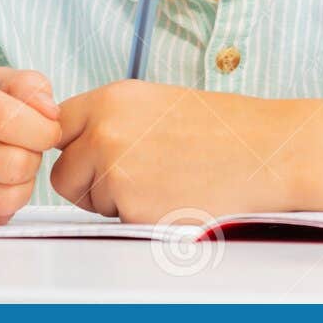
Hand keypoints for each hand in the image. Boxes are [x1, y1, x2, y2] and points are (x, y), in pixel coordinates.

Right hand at [0, 67, 61, 224]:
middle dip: (32, 160)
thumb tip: (52, 112)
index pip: (11, 119)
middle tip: (23, 150)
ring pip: (5, 200)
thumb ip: (28, 86)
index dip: (44, 130)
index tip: (46, 130)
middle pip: (14, 165)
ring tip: (9, 171)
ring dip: (21, 187)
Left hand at [51, 80, 300, 222]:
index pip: (57, 128)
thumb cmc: (219, 129)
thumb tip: (72, 141)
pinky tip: (172, 198)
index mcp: (109, 100)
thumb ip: (108, 119)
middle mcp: (105, 133)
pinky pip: (117, 222)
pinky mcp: (133, 210)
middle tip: (132, 176)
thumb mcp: (153, 102)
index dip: (72, 146)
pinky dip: (138, 218)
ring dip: (115, 201)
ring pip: (90, 202)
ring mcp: (116, 173)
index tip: (87, 154)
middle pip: (63, 174)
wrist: (264, 153)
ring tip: (162, 181)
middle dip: (88, 182)